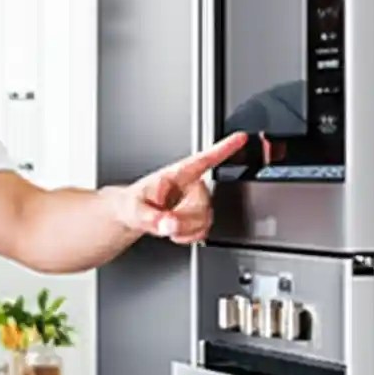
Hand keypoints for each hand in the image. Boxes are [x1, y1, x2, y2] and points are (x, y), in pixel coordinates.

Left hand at [109, 132, 247, 243]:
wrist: (133, 216)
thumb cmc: (133, 204)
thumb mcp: (134, 209)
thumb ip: (151, 218)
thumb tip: (168, 224)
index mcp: (177, 174)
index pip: (204, 160)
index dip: (224, 149)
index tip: (240, 138)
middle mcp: (191, 185)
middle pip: (203, 203)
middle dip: (183, 218)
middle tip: (163, 222)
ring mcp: (197, 202)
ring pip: (205, 219)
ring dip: (184, 229)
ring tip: (165, 225)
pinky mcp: (200, 217)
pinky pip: (204, 230)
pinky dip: (188, 236)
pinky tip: (174, 232)